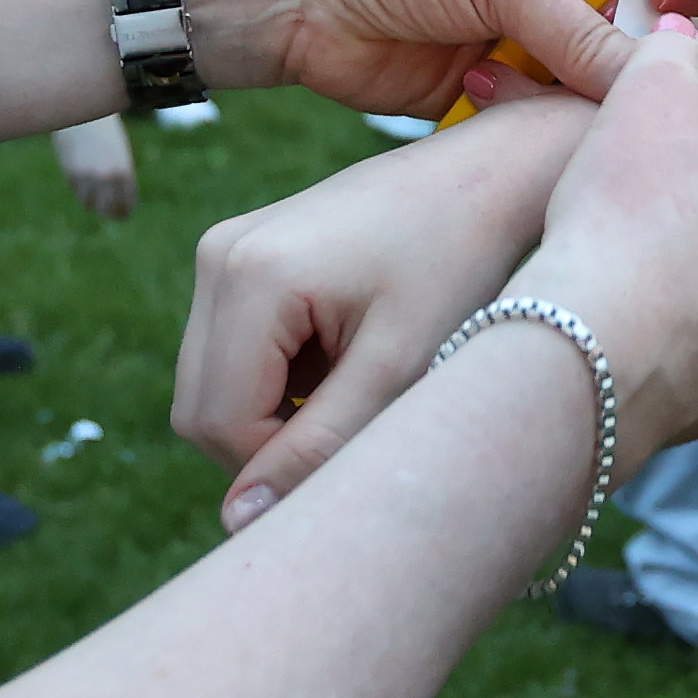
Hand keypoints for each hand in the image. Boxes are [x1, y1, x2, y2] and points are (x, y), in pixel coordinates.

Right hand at [51, 114, 135, 221]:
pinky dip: (79, 186)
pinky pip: (76, 190)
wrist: (83, 110)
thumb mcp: (119, 154)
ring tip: (94, 184)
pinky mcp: (70, 173)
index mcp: (124, 172)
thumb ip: (119, 177)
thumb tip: (114, 205)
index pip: (126, 204)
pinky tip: (82, 172)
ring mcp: (87, 176)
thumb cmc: (106, 132)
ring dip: (91, 198)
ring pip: (88, 202)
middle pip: (107, 210)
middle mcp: (107, 177)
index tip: (123, 212)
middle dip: (108, 211)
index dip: (124, 211)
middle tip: (109, 211)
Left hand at [168, 0, 697, 118]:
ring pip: (604, 88)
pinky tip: (550, 150)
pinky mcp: (497, 94)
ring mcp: (533, 42)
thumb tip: (667, 83)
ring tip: (604, 130)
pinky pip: (550, 125)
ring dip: (602, 109)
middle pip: (653, 31)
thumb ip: (586, 31)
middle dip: (659, 65)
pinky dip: (552, 138)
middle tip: (665, 102)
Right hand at [178, 97, 589, 523]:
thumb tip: (239, 521)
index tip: (358, 455)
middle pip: (202, 410)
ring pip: (216, 387)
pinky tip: (350, 355)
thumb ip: (320, 446)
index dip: (279, 468)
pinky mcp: (241, 254)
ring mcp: (224, 249)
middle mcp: (218, 255)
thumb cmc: (465, 264)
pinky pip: (234, 353)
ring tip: (364, 383)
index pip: (219, 426)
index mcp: (249, 275)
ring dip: (280, 412)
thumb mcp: (400, 366)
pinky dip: (284, 379)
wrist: (494, 175)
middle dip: (273, 444)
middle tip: (364, 426)